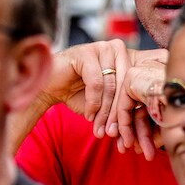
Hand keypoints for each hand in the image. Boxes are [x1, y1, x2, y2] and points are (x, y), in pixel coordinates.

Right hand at [47, 41, 166, 158]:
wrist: (50, 87)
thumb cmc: (79, 94)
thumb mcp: (105, 104)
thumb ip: (120, 112)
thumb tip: (134, 135)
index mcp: (127, 59)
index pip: (134, 89)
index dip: (130, 114)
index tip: (126, 136)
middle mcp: (117, 49)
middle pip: (124, 88)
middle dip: (118, 115)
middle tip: (113, 135)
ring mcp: (102, 48)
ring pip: (111, 87)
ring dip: (105, 113)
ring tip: (100, 130)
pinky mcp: (86, 52)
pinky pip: (96, 83)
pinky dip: (93, 102)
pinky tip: (88, 115)